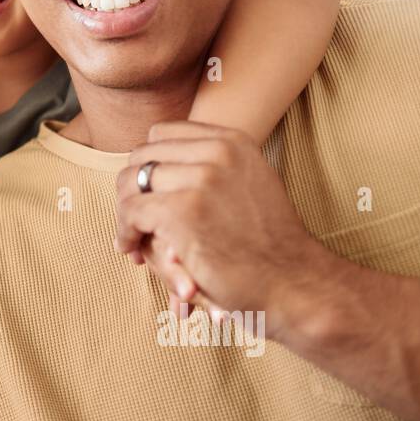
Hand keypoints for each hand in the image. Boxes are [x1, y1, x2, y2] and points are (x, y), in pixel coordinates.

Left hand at [115, 121, 331, 335]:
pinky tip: (132, 250)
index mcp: (232, 142)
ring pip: (131, 182)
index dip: (147, 166)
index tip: (146, 194)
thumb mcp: (249, 186)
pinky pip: (132, 212)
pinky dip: (125, 232)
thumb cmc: (268, 246)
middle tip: (134, 223)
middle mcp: (217, 152)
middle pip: (141, 157)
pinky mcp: (184, 211)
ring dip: (125, 214)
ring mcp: (201, 179)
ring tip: (131, 240)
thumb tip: (160, 166)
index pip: (161, 135)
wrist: (294, 285)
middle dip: (131, 191)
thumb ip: (214, 169)